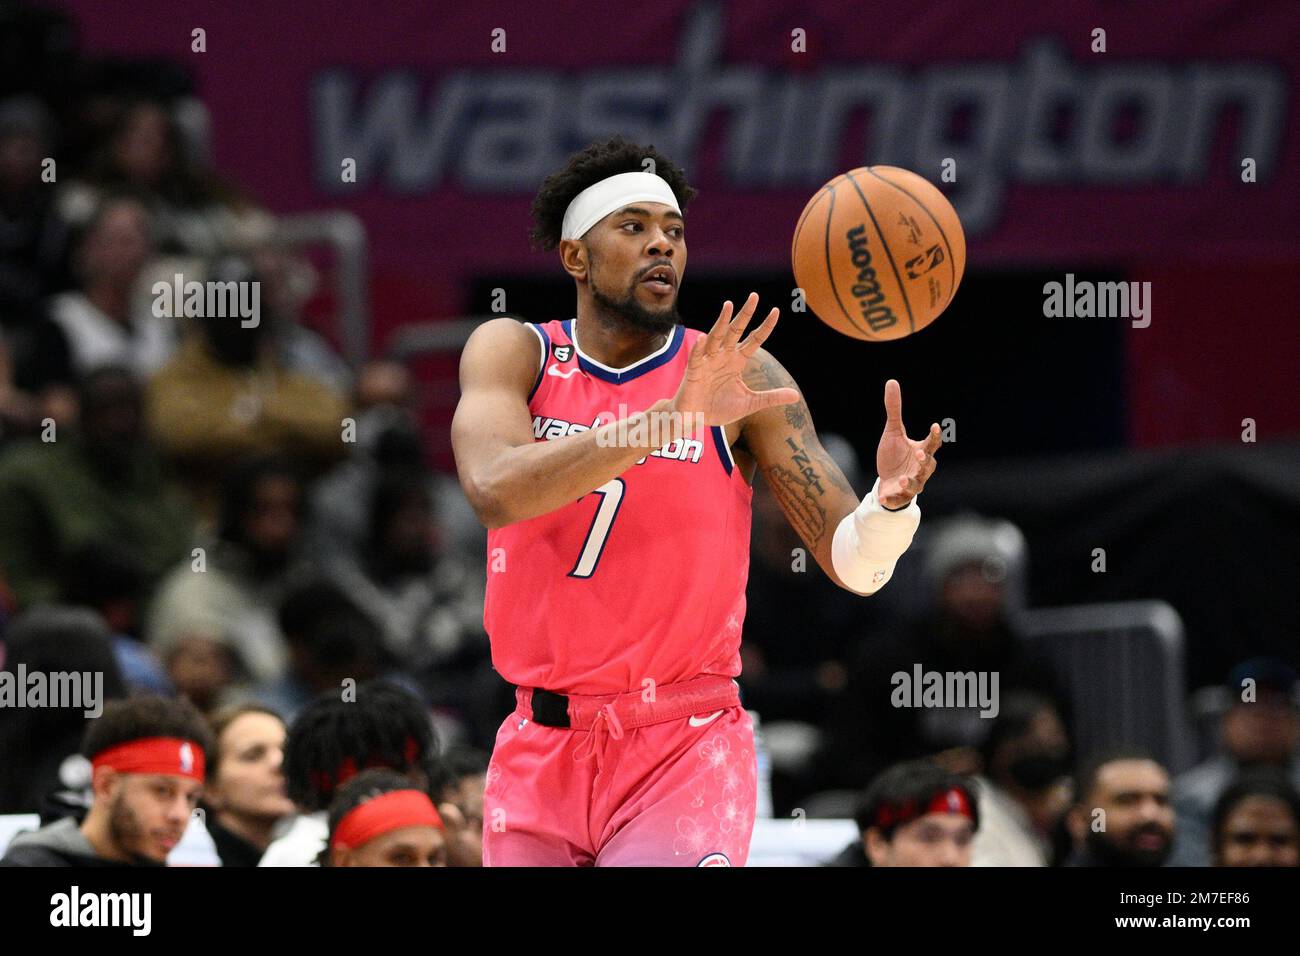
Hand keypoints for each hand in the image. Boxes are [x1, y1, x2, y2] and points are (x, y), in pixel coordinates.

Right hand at [671, 292, 798, 427]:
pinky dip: (698, 348)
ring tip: (729, 305)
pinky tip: (702, 337)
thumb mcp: (751, 403)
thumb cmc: (720, 408)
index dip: (765, 326)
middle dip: (745, 314)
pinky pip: (696, 357)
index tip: (776, 311)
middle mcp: (724, 356)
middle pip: (736, 331)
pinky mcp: (694, 372)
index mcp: (737, 361)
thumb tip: (796, 396)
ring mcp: (708, 361)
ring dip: (722, 322)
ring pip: (716, 337)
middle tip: (755, 296)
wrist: (696, 419)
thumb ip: (771, 397)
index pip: (755, 339)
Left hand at [875, 379, 940, 508]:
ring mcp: (911, 484)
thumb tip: (891, 382)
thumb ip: (894, 410)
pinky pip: (898, 499)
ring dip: (910, 482)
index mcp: (921, 451)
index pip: (932, 443)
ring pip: (916, 485)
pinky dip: (892, 498)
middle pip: (928, 466)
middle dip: (924, 461)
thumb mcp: (892, 431)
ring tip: (902, 478)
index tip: (936, 425)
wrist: (887, 480)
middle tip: (920, 454)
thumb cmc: (894, 455)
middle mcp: (920, 469)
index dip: (935, 435)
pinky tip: (883, 497)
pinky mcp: (899, 496)